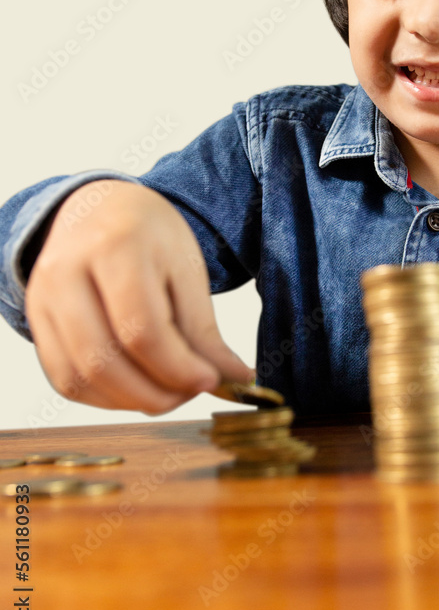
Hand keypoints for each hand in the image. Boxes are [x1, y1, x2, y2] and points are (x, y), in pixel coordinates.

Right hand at [24, 180, 254, 413]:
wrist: (100, 208)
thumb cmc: (148, 235)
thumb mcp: (186, 268)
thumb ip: (203, 328)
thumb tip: (232, 377)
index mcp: (115, 247)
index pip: (142, 330)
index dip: (180, 368)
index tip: (212, 380)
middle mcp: (67, 272)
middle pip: (104, 360)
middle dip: (157, 393)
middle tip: (193, 391)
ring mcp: (43, 298)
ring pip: (80, 377)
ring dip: (131, 401)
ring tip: (170, 391)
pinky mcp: (36, 321)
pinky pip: (64, 380)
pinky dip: (104, 398)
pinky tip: (137, 389)